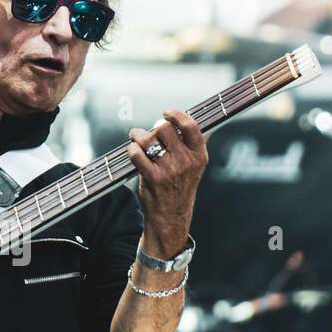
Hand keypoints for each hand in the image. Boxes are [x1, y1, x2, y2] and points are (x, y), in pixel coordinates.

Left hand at [126, 110, 207, 256]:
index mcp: (199, 156)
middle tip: (148, 134)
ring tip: (136, 139)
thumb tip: (187, 121)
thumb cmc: (179, 189)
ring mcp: (169, 170)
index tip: (167, 113)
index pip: (191, 126)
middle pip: (164, 129)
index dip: (177, 115)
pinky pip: (137, 154)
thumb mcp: (194, 168)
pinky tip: (133, 151)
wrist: (171, 218)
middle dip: (153, 128)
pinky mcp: (153, 178)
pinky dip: (132, 149)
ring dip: (138, 136)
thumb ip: (192, 146)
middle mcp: (186, 162)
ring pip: (148, 139)